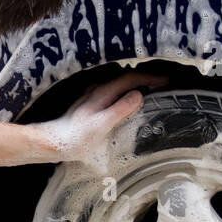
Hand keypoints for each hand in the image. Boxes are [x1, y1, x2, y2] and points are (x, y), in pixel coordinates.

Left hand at [36, 74, 165, 162]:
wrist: (53, 143)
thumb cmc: (75, 138)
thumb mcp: (101, 126)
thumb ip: (120, 110)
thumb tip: (139, 95)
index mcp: (102, 93)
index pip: (131, 78)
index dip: (151, 77)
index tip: (167, 81)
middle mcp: (97, 91)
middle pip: (126, 78)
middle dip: (147, 78)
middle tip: (165, 84)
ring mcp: (93, 97)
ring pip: (120, 84)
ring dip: (137, 84)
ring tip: (152, 90)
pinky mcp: (90, 105)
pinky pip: (114, 92)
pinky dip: (127, 92)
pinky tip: (129, 100)